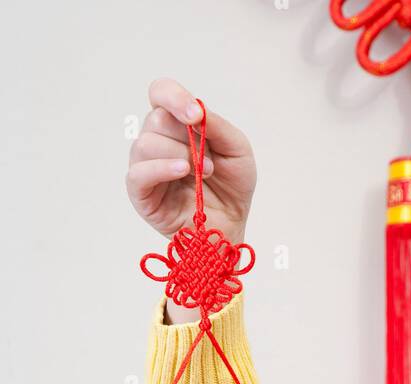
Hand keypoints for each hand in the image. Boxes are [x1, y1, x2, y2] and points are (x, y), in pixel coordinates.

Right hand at [127, 77, 256, 322]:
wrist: (232, 226)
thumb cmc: (232, 188)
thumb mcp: (237, 149)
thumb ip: (216, 125)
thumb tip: (195, 109)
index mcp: (176, 125)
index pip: (160, 93)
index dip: (173, 96)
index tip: (195, 115)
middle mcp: (157, 141)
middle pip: (156, 118)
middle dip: (187, 137)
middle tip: (210, 162)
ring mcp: (146, 167)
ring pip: (145, 143)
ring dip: (180, 155)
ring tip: (204, 174)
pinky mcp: (141, 194)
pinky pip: (138, 173)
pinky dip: (160, 168)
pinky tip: (182, 172)